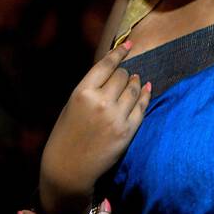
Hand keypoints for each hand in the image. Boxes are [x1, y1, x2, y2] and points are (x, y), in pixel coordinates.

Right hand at [40, 42, 151, 203]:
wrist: (69, 168)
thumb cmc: (67, 134)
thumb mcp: (72, 105)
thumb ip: (91, 88)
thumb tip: (114, 70)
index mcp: (82, 93)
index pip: (106, 65)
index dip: (119, 52)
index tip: (129, 44)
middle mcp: (100, 102)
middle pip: (122, 76)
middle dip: (124, 74)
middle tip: (124, 75)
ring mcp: (115, 117)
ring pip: (134, 89)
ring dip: (136, 83)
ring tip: (136, 80)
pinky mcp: (127, 131)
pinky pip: (141, 107)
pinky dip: (145, 96)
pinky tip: (147, 89)